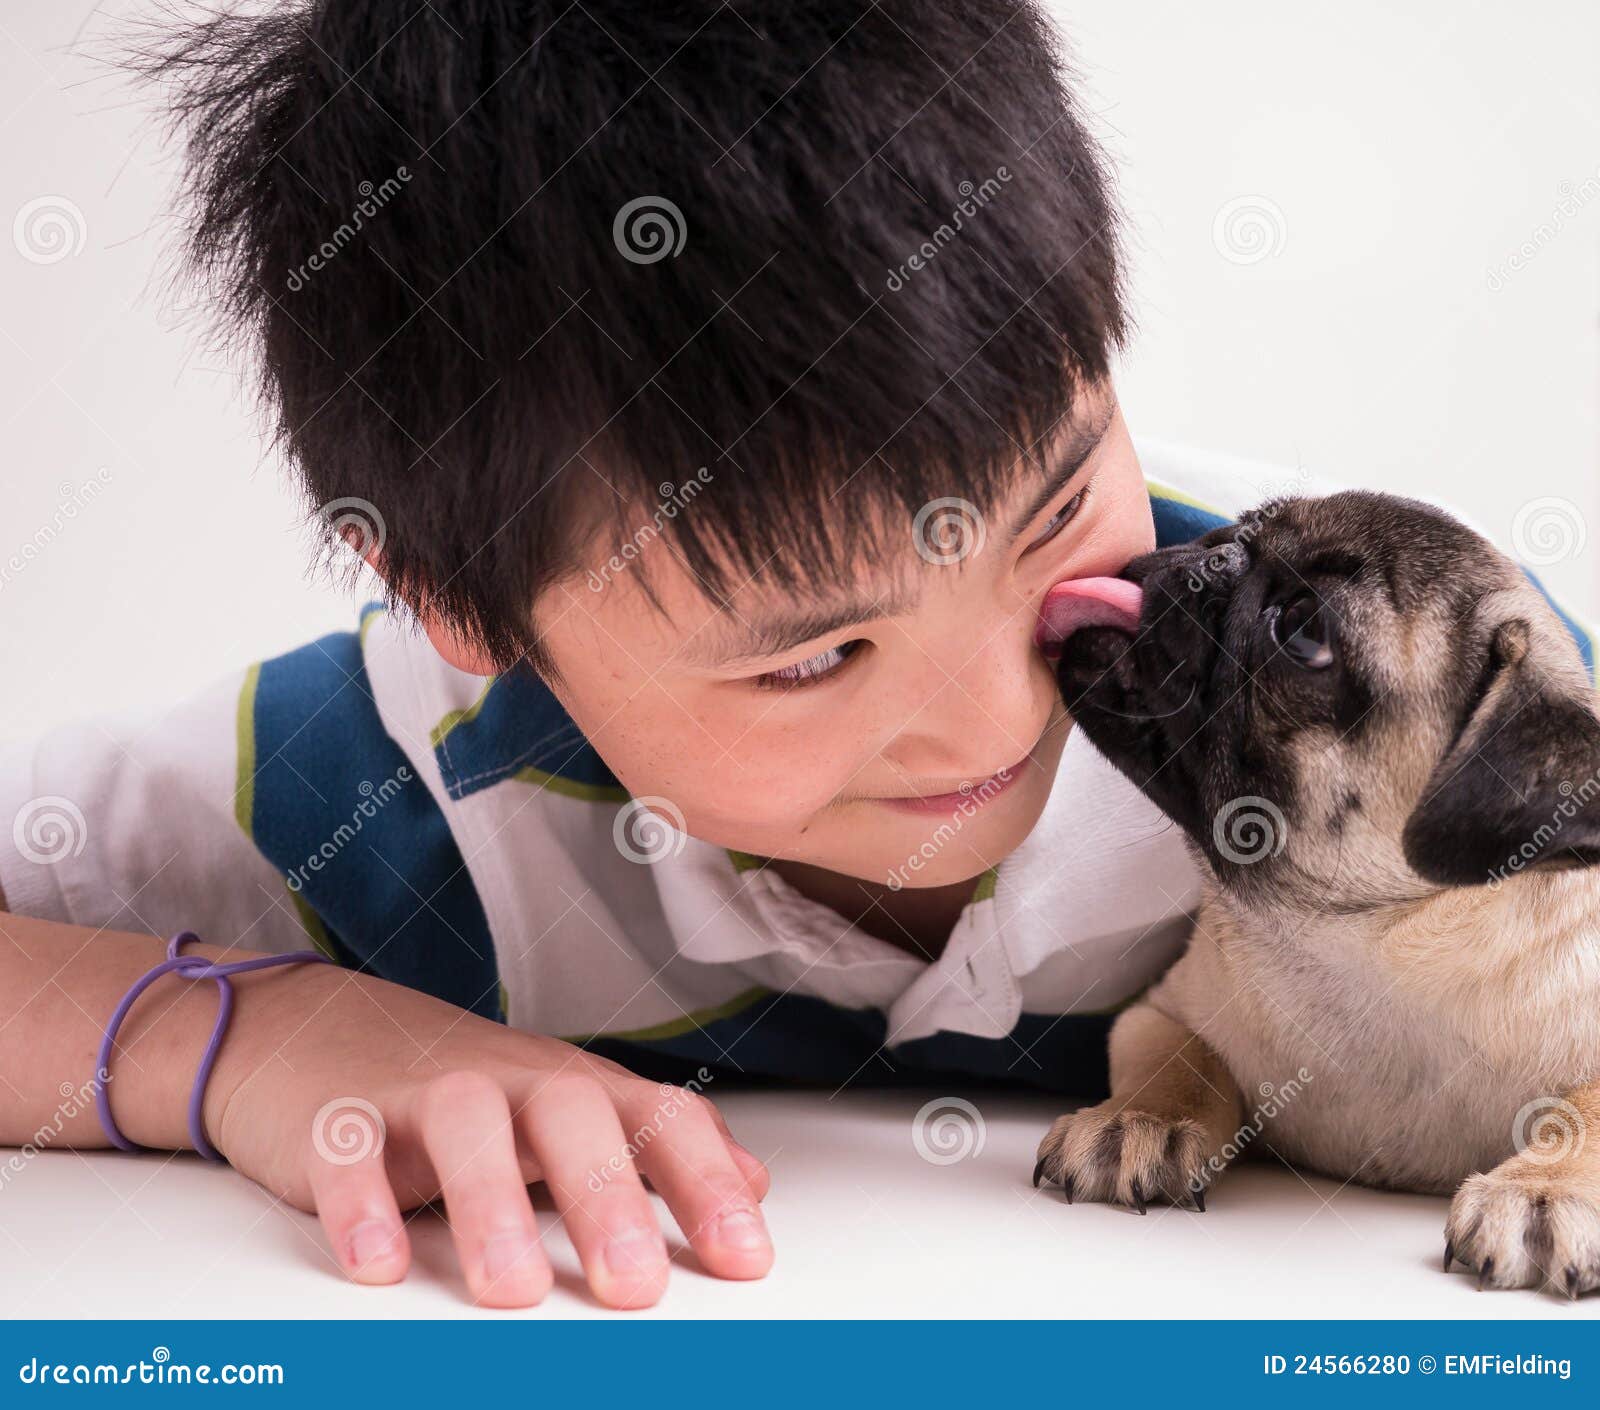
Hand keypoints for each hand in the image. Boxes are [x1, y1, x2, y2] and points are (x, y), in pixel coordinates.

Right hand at [206, 959, 770, 1307]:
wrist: (314, 1026)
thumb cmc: (459, 1084)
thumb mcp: (567, 1111)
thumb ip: (656, 1148)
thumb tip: (754, 1184)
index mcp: (574, 1088)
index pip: (659, 1118)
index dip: (708, 1183)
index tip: (746, 1260)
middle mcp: (510, 1081)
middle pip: (571, 1113)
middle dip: (609, 1198)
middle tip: (636, 1287)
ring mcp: (422, 1090)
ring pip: (466, 1121)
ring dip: (493, 1203)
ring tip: (513, 1290)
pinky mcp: (338, 1116)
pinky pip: (350, 1148)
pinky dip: (361, 1203)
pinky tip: (379, 1264)